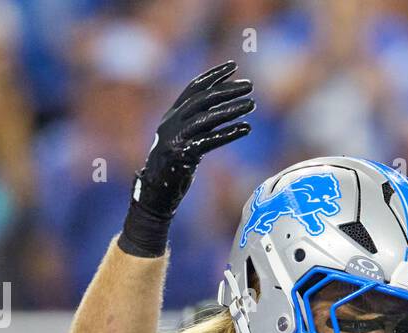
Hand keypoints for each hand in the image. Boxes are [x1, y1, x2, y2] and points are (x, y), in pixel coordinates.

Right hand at [119, 61, 254, 256]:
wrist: (155, 191)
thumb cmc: (173, 165)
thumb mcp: (182, 138)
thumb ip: (196, 122)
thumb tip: (223, 107)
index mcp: (172, 115)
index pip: (194, 88)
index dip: (214, 75)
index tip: (234, 66)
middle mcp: (172, 122)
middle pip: (203, 99)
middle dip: (227, 90)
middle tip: (250, 86)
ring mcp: (176, 138)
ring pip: (207, 118)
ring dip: (232, 109)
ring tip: (252, 104)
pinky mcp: (183, 155)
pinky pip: (210, 141)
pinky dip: (229, 133)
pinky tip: (246, 128)